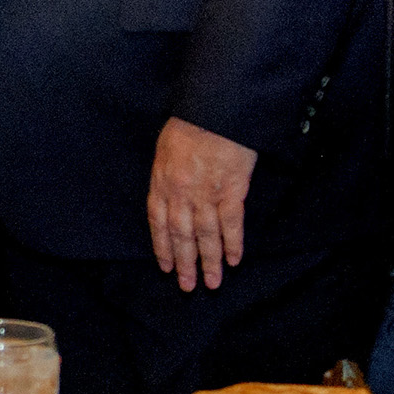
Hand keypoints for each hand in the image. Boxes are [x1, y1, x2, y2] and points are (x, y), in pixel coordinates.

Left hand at [146, 117, 255, 291]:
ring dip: (209, 261)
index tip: (166, 267)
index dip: (163, 247)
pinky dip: (233, 243)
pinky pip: (231, 223)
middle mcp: (181, 192)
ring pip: (206, 235)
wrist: (215, 108)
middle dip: (185, 263)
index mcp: (162, 180)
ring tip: (213, 282)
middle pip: (182, 235)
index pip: (158, 222)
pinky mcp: (232, 190)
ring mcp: (206, 193)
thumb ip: (167, 174)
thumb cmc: (191, 122)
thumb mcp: (166, 147)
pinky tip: (234, 259)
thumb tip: (171, 195)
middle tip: (188, 286)